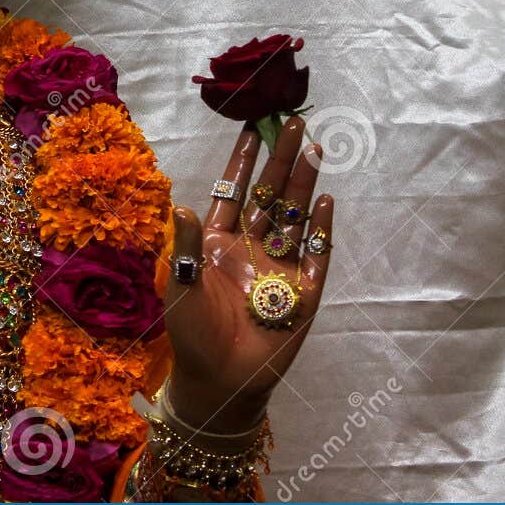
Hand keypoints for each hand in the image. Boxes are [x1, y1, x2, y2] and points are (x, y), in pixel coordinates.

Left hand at [159, 115, 335, 435]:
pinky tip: (325, 203)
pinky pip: (315, 254)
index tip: (253, 127)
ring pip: (294, 216)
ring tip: (313, 149)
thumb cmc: (192, 334)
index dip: (243, 162)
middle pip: (270, 195)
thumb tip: (181, 206)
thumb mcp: (180, 287)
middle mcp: (251, 247)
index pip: (234, 191)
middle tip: (294, 122)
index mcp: (218, 241)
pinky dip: (320, 229)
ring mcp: (279, 267)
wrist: (219, 381)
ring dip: (303, 185)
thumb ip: (185, 246)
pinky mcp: (302, 291)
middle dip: (281, 160)